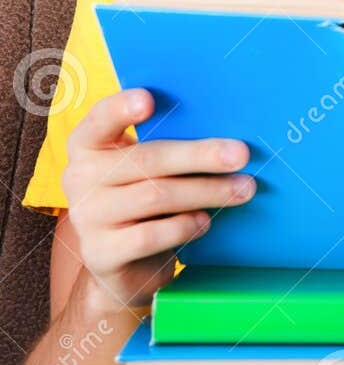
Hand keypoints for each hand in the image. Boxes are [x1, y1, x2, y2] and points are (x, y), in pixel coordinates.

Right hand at [60, 89, 254, 309]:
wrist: (125, 266)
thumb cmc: (147, 202)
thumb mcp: (149, 170)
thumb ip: (169, 145)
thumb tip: (227, 136)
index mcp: (88, 145)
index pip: (99, 119)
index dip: (121, 107)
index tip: (149, 99)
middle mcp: (79, 177)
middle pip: (146, 158)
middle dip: (200, 155)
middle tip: (241, 154)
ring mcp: (87, 216)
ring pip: (155, 196)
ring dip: (207, 191)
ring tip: (243, 190)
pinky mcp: (100, 253)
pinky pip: (150, 235)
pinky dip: (185, 226)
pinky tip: (205, 221)